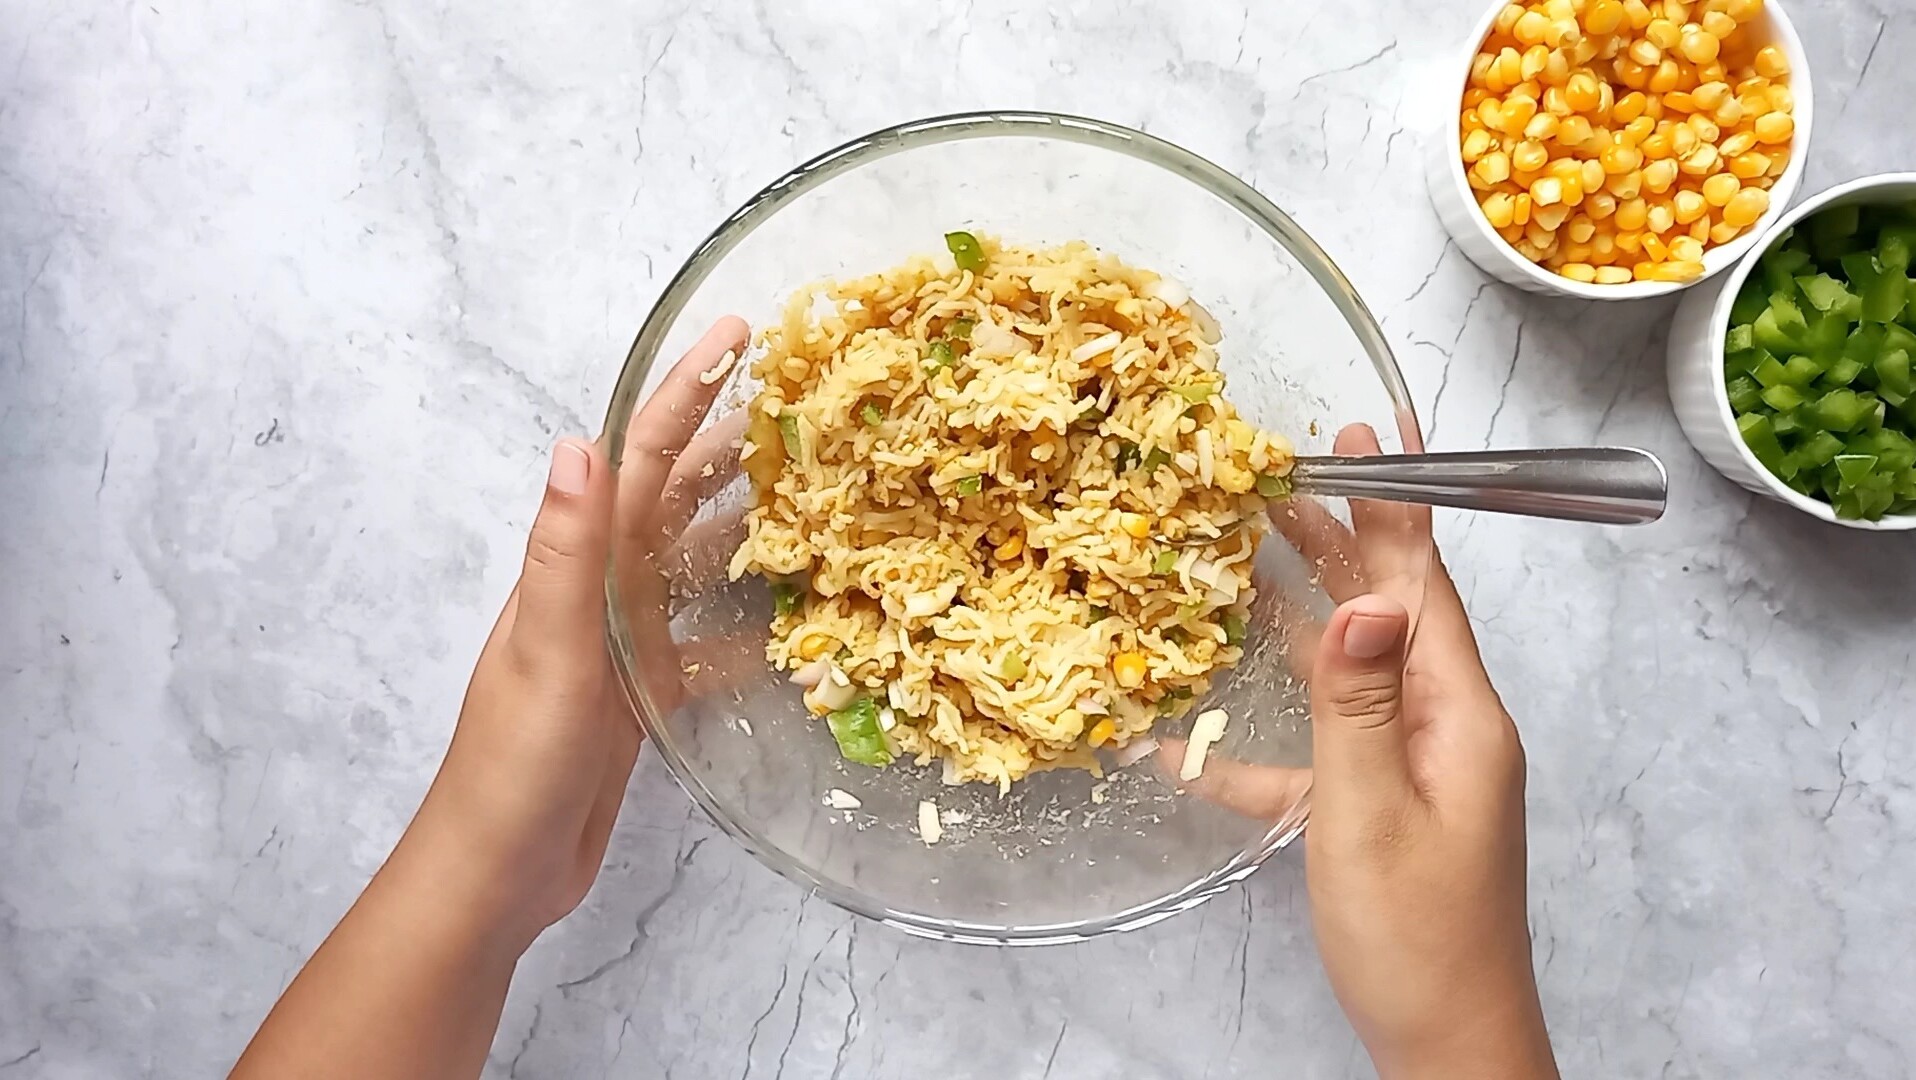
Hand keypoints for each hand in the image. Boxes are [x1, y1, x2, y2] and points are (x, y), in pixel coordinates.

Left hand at [231, 319, 752, 1079]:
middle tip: (797, 398)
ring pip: (694, 564)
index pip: (638, 459)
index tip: (739, 334)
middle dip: (726, 441)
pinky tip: (791, 624)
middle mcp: (599, 592)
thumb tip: (575, 444)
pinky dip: (745, 626)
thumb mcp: (546, 654)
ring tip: (810, 491)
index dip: (685, 393)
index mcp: (577, 568)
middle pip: (673, 498)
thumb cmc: (513, 766)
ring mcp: (621, 643)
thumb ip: (564, 554)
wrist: (498, 871)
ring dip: (744, 524)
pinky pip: (704, 640)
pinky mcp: (642, 695)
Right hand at [1158, 422, 1554, 1077]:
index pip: (1425, 584)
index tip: (1374, 436)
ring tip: (1251, 556)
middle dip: (1343, 540)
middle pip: (1389, 610)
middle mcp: (1443, 727)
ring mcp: (1413, 769)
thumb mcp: (1371, 811)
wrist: (1447, 1045)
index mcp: (1456, 714)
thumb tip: (1363, 598)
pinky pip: (1315, 757)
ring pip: (1351, 670)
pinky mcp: (1378, 812)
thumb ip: (1358, 701)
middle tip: (1290, 477)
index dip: (1396, 507)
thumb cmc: (1418, 938)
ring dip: (1303, 616)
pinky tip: (1186, 749)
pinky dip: (1260, 746)